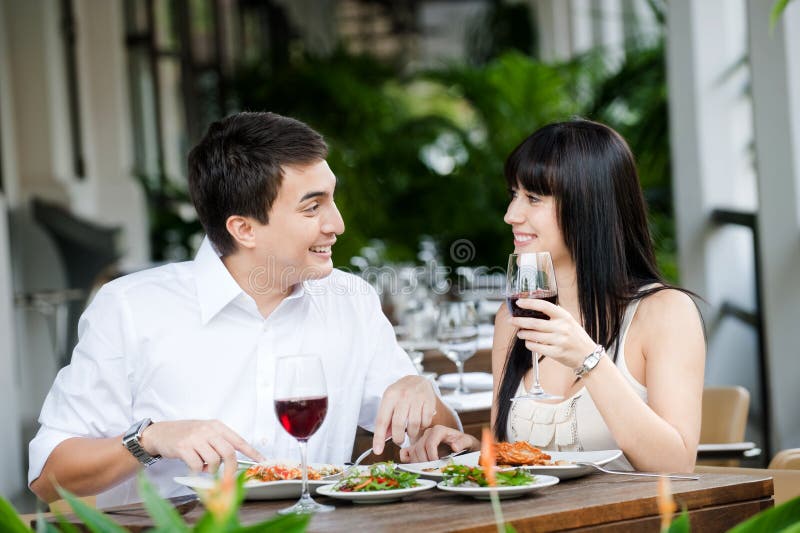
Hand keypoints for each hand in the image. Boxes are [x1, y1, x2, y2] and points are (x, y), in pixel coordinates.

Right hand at [141, 420, 264, 473]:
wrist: (162, 432)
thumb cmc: (187, 434)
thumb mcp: (206, 432)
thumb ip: (220, 442)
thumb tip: (234, 461)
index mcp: (217, 426)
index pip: (238, 440)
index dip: (251, 452)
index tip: (261, 460)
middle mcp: (208, 430)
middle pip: (228, 452)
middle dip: (230, 468)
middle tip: (228, 477)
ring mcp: (195, 438)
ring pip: (214, 460)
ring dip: (211, 469)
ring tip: (204, 466)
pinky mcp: (183, 448)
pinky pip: (197, 465)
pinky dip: (198, 471)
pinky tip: (194, 467)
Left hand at [372, 375, 436, 453]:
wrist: (417, 380)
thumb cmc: (400, 394)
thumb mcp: (389, 402)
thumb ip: (386, 420)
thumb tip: (381, 441)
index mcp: (389, 396)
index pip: (382, 420)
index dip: (379, 438)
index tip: (377, 451)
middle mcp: (403, 395)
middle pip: (398, 424)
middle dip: (398, 438)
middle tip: (399, 440)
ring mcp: (417, 397)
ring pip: (413, 424)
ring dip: (411, 433)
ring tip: (410, 430)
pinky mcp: (429, 400)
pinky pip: (425, 421)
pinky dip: (422, 426)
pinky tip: (420, 422)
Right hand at [399, 425, 479, 462]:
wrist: (461, 445)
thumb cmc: (464, 443)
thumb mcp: (468, 441)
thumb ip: (462, 442)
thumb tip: (454, 446)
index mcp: (439, 430)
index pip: (430, 442)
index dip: (431, 455)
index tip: (436, 465)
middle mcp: (428, 433)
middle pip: (420, 448)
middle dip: (425, 461)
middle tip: (432, 470)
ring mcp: (421, 440)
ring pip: (413, 451)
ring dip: (418, 463)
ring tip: (427, 470)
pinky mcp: (417, 447)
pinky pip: (405, 452)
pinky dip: (407, 459)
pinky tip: (414, 465)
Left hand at [510, 298, 596, 368]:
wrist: (587, 355)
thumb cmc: (575, 337)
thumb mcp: (569, 321)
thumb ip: (554, 315)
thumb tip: (533, 309)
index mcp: (564, 316)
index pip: (544, 306)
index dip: (530, 303)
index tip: (519, 302)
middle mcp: (562, 327)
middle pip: (535, 323)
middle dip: (520, 321)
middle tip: (511, 320)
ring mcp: (560, 341)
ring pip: (534, 336)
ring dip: (523, 334)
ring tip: (520, 333)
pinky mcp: (557, 353)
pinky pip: (537, 348)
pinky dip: (530, 344)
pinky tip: (528, 342)